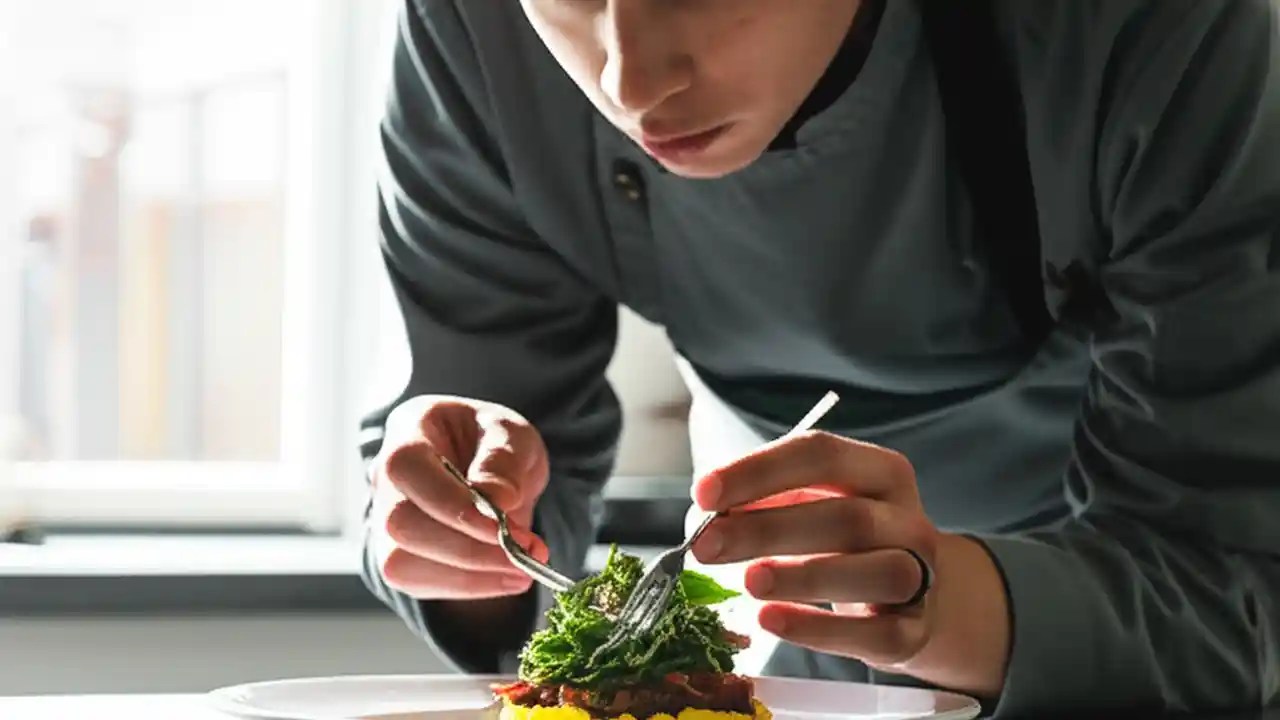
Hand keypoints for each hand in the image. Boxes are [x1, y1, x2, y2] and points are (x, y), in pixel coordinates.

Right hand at [369, 395, 551, 600]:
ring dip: (469, 576)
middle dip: (467, 549)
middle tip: (525, 552)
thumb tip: (498, 500)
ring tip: (522, 569)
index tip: (503, 528)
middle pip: (401, 524)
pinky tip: (505, 577)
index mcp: (409, 431)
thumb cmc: (493, 441)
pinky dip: (467, 587)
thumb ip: (504, 459)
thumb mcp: (512, 432)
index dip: (451, 504)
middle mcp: (385, 479)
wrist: (489, 466)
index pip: (406, 469)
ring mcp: (384, 520)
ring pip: (402, 563)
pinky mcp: (399, 555)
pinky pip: (418, 583)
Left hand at [690, 431, 1009, 696]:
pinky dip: (818, 630)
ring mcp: (921, 577)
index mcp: (881, 472)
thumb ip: (763, 503)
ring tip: (748, 582)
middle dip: (767, 530)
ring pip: (877, 573)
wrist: (904, 597)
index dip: (758, 471)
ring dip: (804, 577)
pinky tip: (771, 620)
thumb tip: (707, 517)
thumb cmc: (840, 542)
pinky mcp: (912, 631)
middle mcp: (908, 520)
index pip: (821, 455)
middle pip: (846, 517)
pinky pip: (874, 633)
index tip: (703, 494)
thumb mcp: (807, 506)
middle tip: (706, 545)